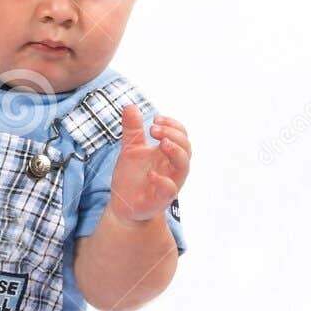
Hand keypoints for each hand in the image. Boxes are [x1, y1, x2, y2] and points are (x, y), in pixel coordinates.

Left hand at [107, 104, 190, 225]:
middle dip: (173, 134)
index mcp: (168, 154)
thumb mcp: (130, 149)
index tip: (155, 120)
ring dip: (176, 152)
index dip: (173, 125)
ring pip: (184, 166)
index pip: (181, 135)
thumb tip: (130, 105)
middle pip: (187, 147)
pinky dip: (163, 181)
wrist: (123, 204)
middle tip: (154, 129)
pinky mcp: (161, 199)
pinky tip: (151, 174)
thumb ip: (132, 129)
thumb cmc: (132, 176)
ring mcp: (170, 182)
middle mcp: (173, 167)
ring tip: (162, 143)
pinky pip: (170, 189)